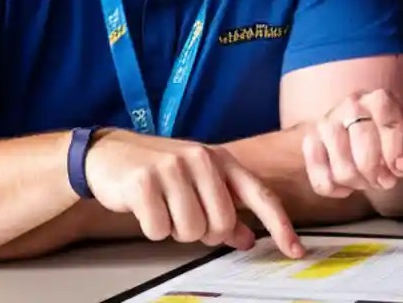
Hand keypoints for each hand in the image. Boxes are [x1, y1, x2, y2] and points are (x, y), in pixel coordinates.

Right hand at [83, 128, 304, 257]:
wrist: (108, 152)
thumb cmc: (157, 168)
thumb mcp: (197, 182)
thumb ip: (226, 209)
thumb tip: (249, 238)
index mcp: (220, 159)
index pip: (259, 194)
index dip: (280, 225)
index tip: (294, 249)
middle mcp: (201, 159)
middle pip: (221, 224)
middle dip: (202, 232)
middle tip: (183, 214)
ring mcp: (172, 168)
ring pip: (191, 231)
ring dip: (175, 230)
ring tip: (163, 207)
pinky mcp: (144, 181)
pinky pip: (160, 230)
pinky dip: (152, 228)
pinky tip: (144, 208)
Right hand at [301, 89, 402, 197]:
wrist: (359, 121)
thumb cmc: (388, 133)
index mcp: (379, 99)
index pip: (390, 126)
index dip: (396, 155)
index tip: (399, 168)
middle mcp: (350, 106)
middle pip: (365, 155)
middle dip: (377, 176)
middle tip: (383, 180)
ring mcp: (326, 123)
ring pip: (343, 171)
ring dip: (358, 184)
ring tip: (366, 180)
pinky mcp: (309, 142)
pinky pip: (321, 181)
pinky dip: (335, 190)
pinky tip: (346, 186)